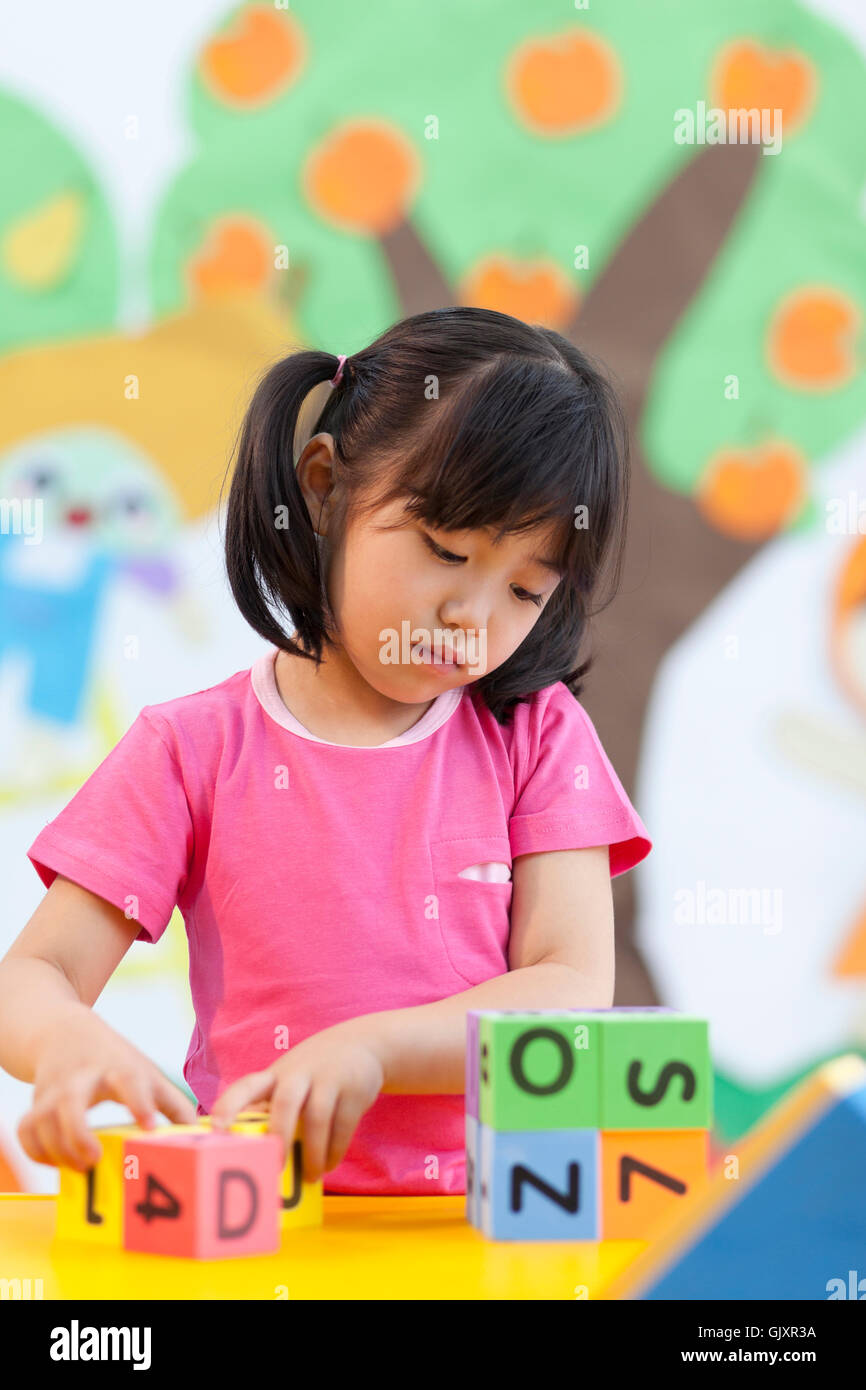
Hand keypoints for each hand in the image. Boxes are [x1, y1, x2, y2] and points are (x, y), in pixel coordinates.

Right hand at [17, 1010, 197, 1170]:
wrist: (64, 1033)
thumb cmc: (115, 1060)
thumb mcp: (146, 1072)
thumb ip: (173, 1105)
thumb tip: (204, 1138)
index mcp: (118, 1069)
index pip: (129, 1081)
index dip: (140, 1103)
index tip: (150, 1127)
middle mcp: (83, 1078)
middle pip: (71, 1104)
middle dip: (78, 1135)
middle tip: (92, 1159)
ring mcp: (54, 1091)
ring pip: (42, 1123)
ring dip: (58, 1151)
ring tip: (82, 1166)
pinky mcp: (35, 1102)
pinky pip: (25, 1131)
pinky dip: (37, 1152)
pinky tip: (59, 1162)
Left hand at [209, 1022, 384, 1181]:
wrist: (362, 1043)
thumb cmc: (312, 1071)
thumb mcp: (287, 1079)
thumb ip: (269, 1107)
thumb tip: (243, 1150)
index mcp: (276, 1076)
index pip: (247, 1087)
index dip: (230, 1105)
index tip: (216, 1127)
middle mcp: (300, 1074)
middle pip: (285, 1101)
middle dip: (279, 1135)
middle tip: (276, 1167)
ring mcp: (328, 1079)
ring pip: (316, 1117)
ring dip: (313, 1152)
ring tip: (312, 1178)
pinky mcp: (354, 1090)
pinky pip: (342, 1125)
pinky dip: (335, 1150)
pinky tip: (329, 1165)